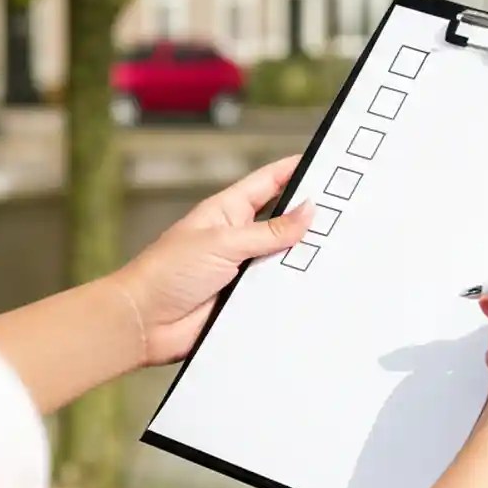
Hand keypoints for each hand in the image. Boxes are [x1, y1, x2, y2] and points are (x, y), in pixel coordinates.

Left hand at [112, 156, 314, 366]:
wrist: (143, 323)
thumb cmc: (166, 273)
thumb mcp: (223, 242)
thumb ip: (270, 231)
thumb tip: (307, 211)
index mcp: (227, 212)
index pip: (269, 183)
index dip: (295, 171)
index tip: (326, 164)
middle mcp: (238, 238)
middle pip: (283, 222)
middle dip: (309, 218)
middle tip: (343, 213)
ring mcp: (243, 269)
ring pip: (285, 259)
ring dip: (302, 258)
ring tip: (335, 251)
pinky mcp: (246, 298)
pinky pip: (278, 290)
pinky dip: (294, 289)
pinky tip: (314, 287)